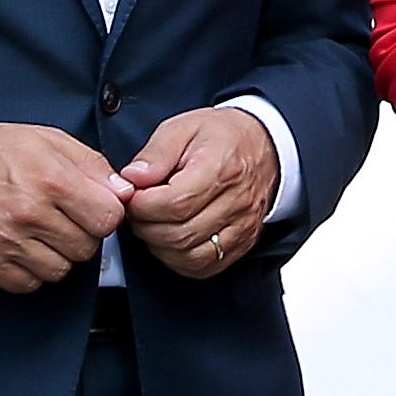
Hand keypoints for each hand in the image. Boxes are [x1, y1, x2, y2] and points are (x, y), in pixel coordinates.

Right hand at [0, 121, 133, 291]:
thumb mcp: (50, 140)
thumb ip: (93, 165)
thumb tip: (123, 193)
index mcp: (50, 180)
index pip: (108, 218)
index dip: (105, 212)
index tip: (94, 207)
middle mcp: (29, 215)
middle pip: (87, 247)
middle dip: (82, 233)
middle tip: (64, 216)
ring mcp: (7, 244)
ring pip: (61, 269)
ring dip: (58, 253)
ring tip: (41, 231)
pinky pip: (30, 284)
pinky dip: (32, 269)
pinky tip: (23, 246)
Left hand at [122, 108, 281, 281]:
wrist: (263, 145)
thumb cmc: (221, 136)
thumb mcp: (183, 128)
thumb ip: (156, 154)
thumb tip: (132, 178)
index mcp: (221, 168)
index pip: (175, 204)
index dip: (143, 206)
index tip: (133, 195)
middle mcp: (237, 202)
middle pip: (180, 234)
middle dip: (146, 227)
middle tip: (139, 210)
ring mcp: (243, 226)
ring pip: (190, 256)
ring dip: (160, 245)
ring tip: (154, 223)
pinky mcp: (243, 243)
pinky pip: (204, 266)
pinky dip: (179, 259)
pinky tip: (171, 240)